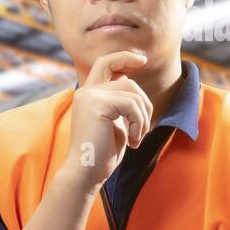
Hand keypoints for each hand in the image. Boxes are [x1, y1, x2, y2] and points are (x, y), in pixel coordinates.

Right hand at [60, 50, 153, 192]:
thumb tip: (127, 79)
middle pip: (127, 81)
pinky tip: (133, 141)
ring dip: (143, 118)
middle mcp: (86, 92)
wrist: (85, 172)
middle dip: (144, 102)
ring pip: (133, 94)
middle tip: (143, 128)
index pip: (105, 64)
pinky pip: (132, 105)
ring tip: (137, 138)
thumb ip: (118, 102)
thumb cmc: (101, 154)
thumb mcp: (113, 122)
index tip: (142, 60)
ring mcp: (90, 97)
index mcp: (87, 95)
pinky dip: (140, 124)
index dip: (124, 57)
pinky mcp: (97, 104)